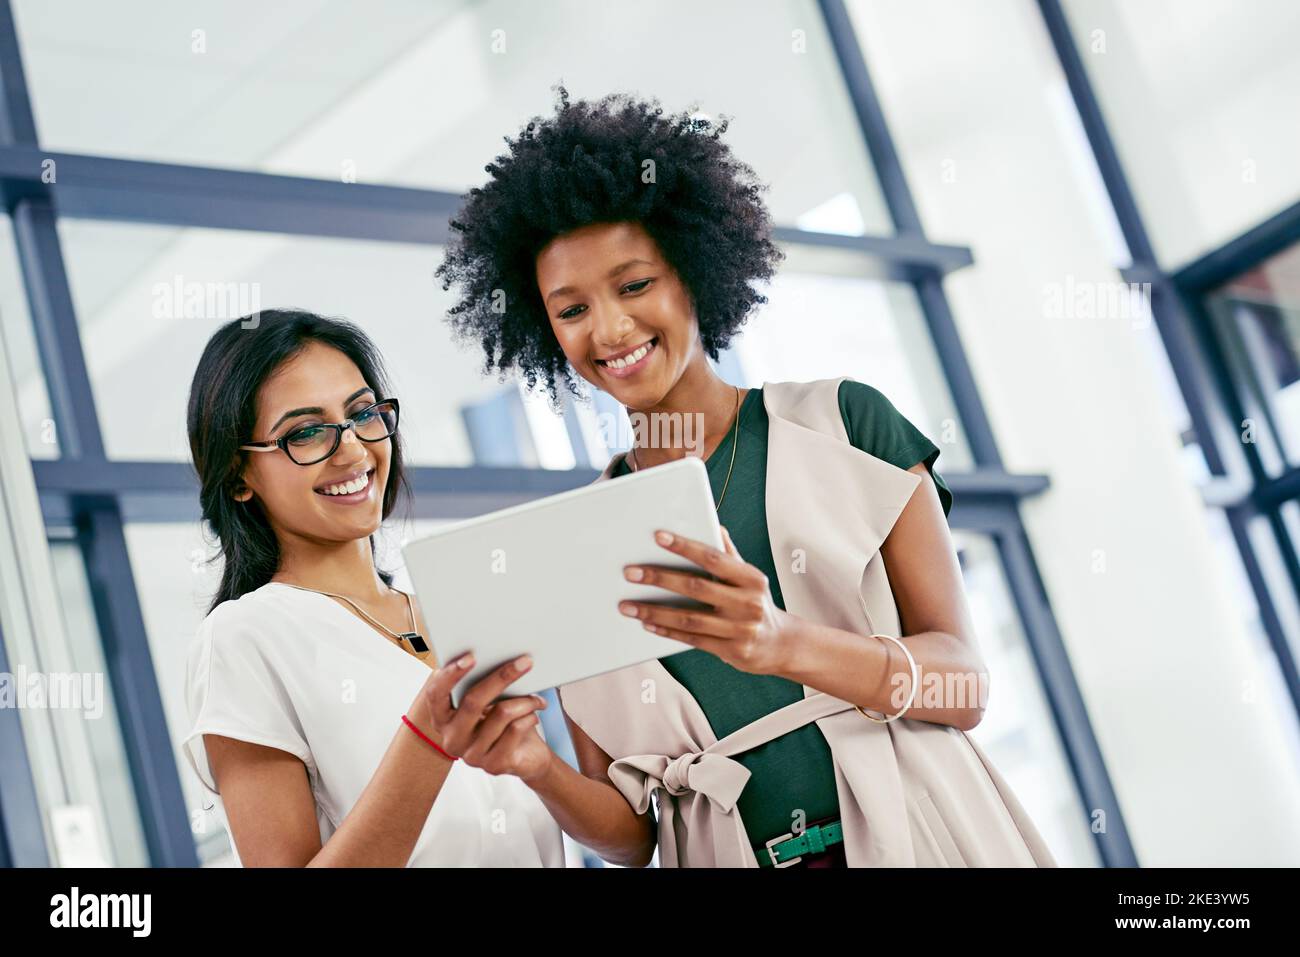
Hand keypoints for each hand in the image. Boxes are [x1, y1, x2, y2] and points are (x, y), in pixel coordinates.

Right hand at [420, 653, 553, 783]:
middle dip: (502, 677)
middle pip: (473, 701)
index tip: (471, 656)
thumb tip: (494, 655)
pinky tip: (534, 715)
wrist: (526, 757)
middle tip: (525, 662)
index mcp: (443, 719)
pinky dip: (530, 716)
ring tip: (536, 698)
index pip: (436, 694)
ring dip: (525, 700)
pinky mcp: (494, 765)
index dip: (450, 674)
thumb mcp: (488, 702)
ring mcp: (472, 755)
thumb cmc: (502, 722)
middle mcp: (452, 739)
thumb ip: (480, 684)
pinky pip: (515, 730)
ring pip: (501, 714)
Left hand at [618, 526, 796, 675]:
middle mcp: (747, 602)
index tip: (658, 536)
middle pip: (696, 587)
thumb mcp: (750, 577)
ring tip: (627, 605)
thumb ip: (729, 554)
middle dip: (660, 578)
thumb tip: (714, 524)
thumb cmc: (756, 603)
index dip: (685, 546)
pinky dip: (667, 631)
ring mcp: (739, 629)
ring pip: (689, 618)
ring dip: (654, 611)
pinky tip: (646, 623)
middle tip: (630, 572)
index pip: (713, 558)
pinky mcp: (731, 650)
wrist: (780, 644)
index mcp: (751, 578)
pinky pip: (692, 639)